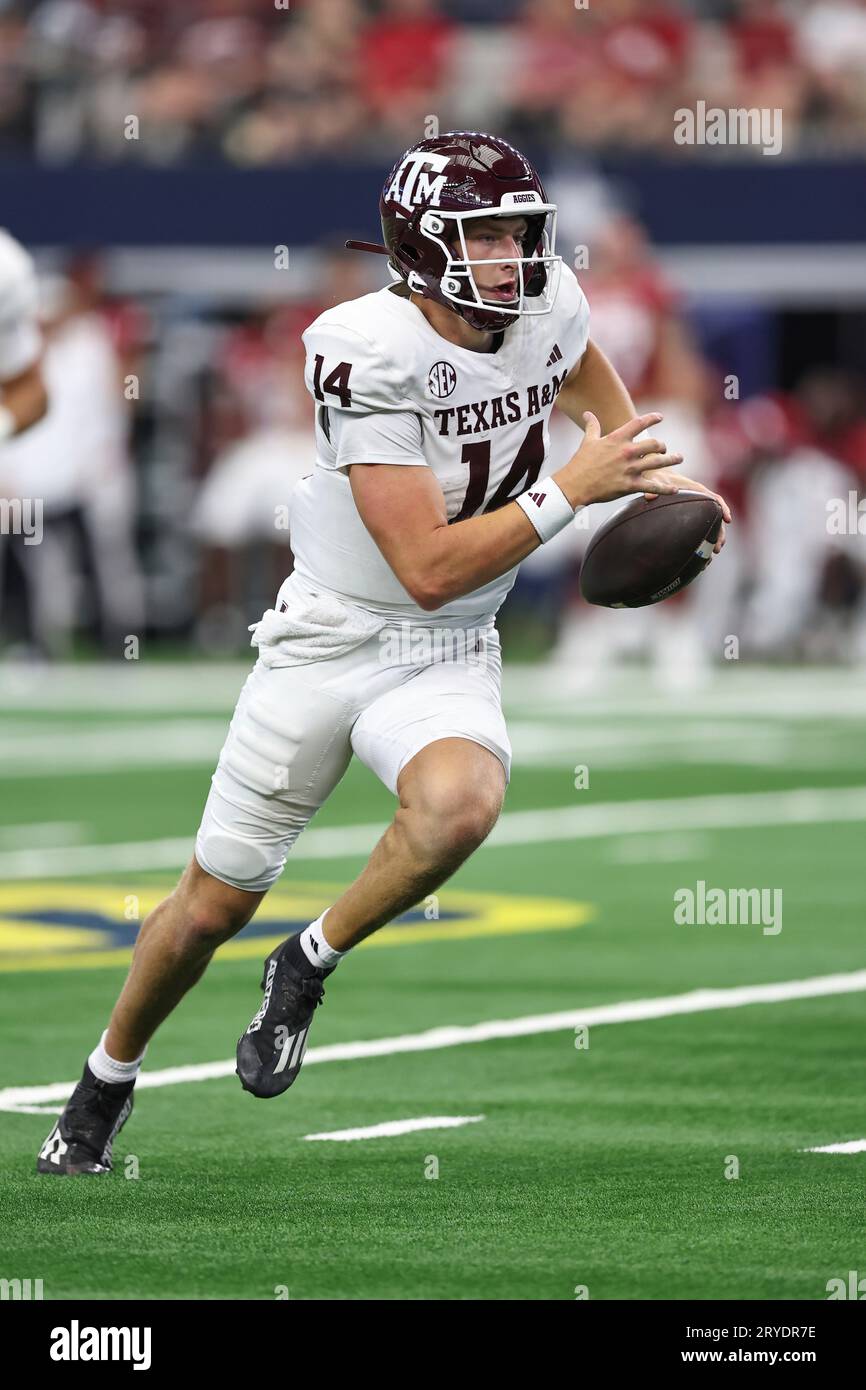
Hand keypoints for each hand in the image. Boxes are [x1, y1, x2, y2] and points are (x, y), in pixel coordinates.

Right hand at [556, 411, 683, 507]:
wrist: (574, 485)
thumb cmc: (580, 463)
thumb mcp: (587, 441)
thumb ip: (592, 426)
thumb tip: (588, 414)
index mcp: (617, 439)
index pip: (639, 423)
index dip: (652, 418)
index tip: (661, 417)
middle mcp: (626, 452)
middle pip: (654, 444)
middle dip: (662, 446)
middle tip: (664, 449)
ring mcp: (629, 469)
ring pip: (658, 463)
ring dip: (671, 460)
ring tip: (679, 458)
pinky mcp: (630, 485)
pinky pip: (653, 486)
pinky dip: (666, 489)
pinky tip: (675, 489)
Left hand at [641, 469, 730, 552]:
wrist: (655, 476)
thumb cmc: (657, 476)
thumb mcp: (656, 480)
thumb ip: (656, 488)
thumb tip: (650, 497)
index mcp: (696, 489)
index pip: (715, 499)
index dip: (723, 509)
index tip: (728, 520)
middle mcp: (700, 499)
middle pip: (716, 517)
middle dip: (720, 532)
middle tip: (717, 548)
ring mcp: (696, 508)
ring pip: (711, 524)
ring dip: (715, 538)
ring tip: (714, 553)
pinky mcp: (690, 514)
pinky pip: (701, 526)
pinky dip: (704, 538)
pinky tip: (701, 552)